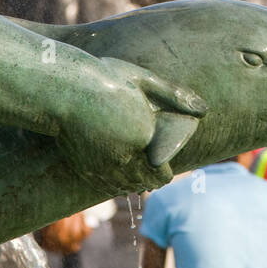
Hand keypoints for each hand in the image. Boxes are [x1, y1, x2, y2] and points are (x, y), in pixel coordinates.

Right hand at [57, 57, 206, 193]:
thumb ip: (175, 96)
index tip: (165, 168)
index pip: (163, 172)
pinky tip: (114, 176)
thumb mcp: (144, 80)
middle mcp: (125, 159)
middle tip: (155, 174)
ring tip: (137, 177)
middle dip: (152, 180)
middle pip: (146, 184)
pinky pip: (105, 186)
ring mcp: (102, 166)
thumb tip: (204, 109)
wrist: (61, 90)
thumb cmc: (104, 79)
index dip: (165, 171)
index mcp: (144, 138)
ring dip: (134, 184)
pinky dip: (113, 184)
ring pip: (126, 188)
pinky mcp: (84, 168)